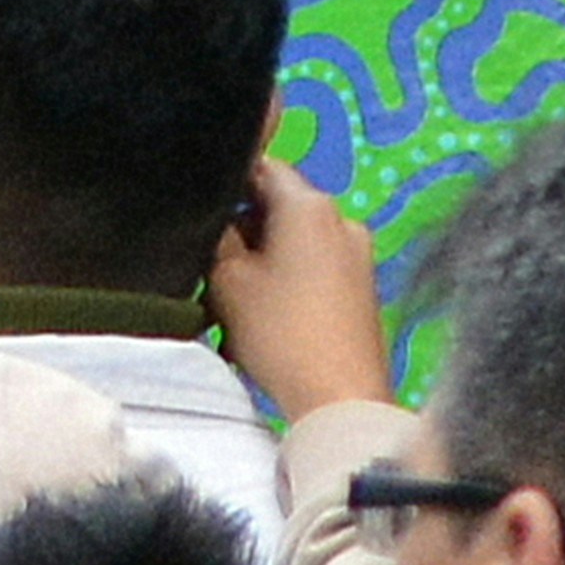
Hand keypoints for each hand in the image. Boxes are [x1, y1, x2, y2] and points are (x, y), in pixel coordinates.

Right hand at [216, 156, 396, 419]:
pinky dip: (289, 278)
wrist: (340, 398)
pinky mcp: (364, 288)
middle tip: (211, 260)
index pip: (261, 166)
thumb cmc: (280, 332)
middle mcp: (342, 220)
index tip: (200, 210)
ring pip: (297, 239)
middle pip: (281, 205)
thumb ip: (218, 235)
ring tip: (236, 297)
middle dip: (245, 226)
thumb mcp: (227, 279)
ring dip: (265, 256)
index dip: (225, 181)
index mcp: (310, 205)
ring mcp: (359, 255)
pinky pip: (317, 266)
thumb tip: (220, 218)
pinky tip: (267, 314)